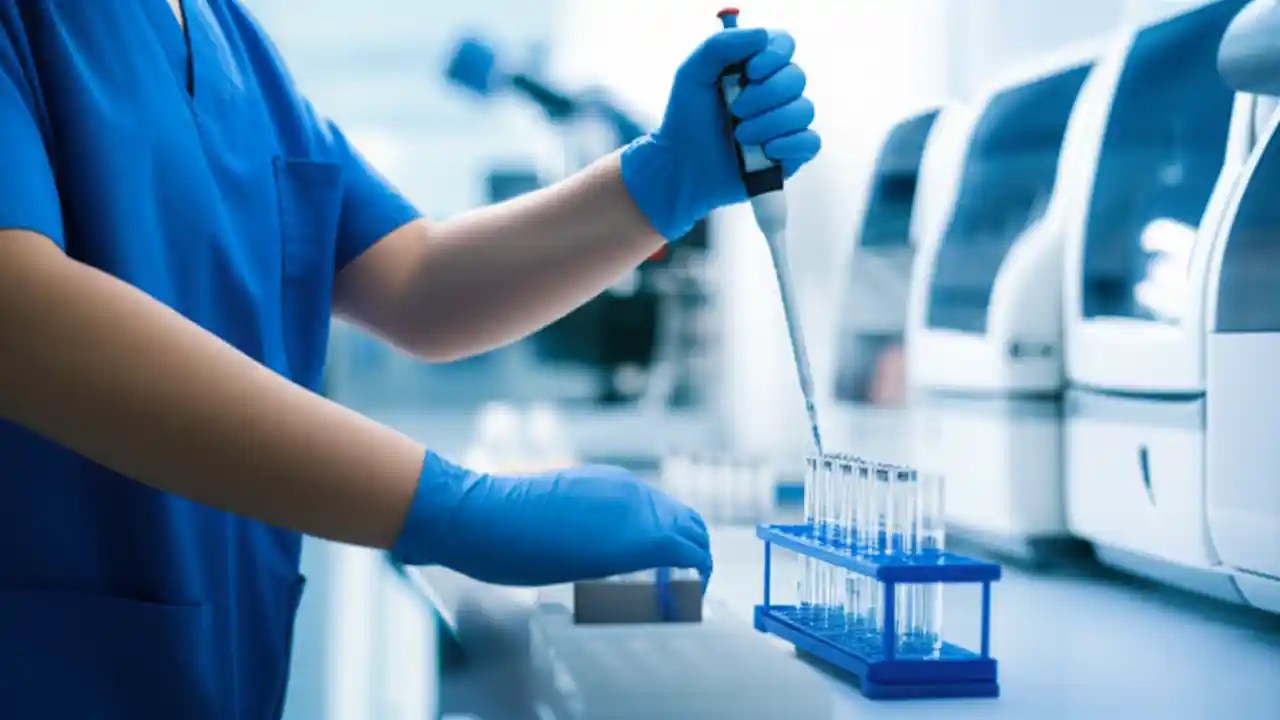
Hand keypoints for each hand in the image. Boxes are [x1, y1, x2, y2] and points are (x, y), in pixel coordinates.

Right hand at [392, 452, 711, 585]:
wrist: (486, 514)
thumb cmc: (501, 518)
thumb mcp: (551, 513)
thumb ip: (580, 525)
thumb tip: (587, 550)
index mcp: (612, 484)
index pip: (661, 512)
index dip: (667, 545)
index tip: (660, 573)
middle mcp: (634, 492)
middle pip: (688, 521)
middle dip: (691, 556)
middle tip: (679, 590)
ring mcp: (640, 511)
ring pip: (694, 536)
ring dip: (694, 568)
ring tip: (680, 600)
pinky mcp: (642, 537)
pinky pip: (686, 556)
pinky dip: (689, 579)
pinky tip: (675, 601)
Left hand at [621, 27, 819, 239]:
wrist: (682, 168)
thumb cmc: (686, 120)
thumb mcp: (692, 74)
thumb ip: (721, 46)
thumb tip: (763, 35)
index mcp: (754, 67)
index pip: (783, 45)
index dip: (773, 55)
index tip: (749, 72)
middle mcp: (775, 92)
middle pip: (796, 77)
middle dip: (765, 95)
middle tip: (735, 111)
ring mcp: (785, 124)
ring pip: (804, 110)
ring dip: (769, 123)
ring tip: (740, 136)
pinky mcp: (790, 154)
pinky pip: (810, 143)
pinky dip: (789, 145)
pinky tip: (766, 151)